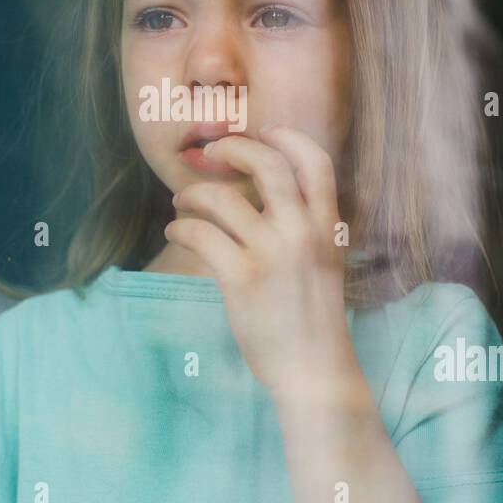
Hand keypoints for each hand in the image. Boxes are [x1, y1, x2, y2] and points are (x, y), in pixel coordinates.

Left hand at [164, 125, 358, 399]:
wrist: (315, 371)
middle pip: (267, 164)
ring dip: (193, 194)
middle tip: (213, 153)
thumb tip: (267, 201)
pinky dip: (181, 228)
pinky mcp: (240, 278)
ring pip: (222, 198)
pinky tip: (176, 233)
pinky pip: (200, 234)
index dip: (288, 138)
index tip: (265, 132)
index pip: (316, 163)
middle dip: (234, 148)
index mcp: (326, 227)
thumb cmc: (314, 320)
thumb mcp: (324, 264)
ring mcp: (271, 253)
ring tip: (182, 204)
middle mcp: (301, 232)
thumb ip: (304, 230)